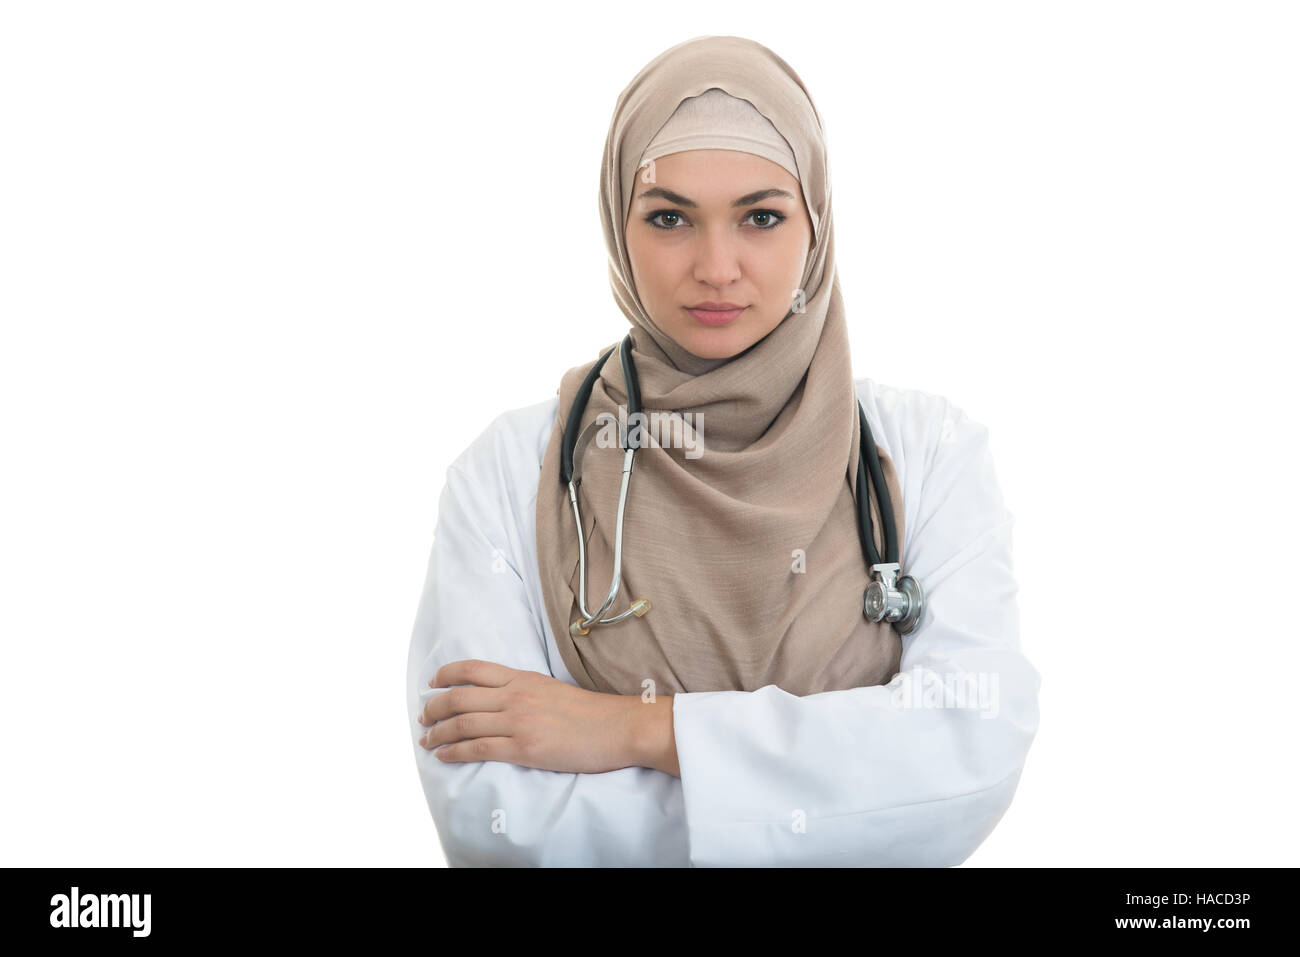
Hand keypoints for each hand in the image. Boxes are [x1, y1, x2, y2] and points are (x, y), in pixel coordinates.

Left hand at [416, 659, 662, 774]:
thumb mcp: (553, 688)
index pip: (474, 670)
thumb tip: (503, 698)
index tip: (433, 682)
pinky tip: (444, 755)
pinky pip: (477, 748)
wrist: (618, 727)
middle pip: (459, 697)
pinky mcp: (523, 748)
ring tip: (427, 740)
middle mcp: (515, 696)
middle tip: (424, 717)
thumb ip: (526, 690)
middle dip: (434, 707)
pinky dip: (454, 752)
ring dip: (438, 733)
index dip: (446, 674)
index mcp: (523, 678)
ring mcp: (518, 721)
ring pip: (462, 723)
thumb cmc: (591, 712)